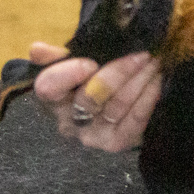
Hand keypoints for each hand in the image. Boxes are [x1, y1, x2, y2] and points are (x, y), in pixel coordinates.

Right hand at [30, 41, 161, 152]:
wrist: (104, 112)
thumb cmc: (83, 82)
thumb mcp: (69, 66)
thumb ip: (55, 58)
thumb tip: (37, 50)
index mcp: (52, 98)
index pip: (49, 89)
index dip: (68, 75)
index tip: (90, 62)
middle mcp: (69, 121)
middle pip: (91, 97)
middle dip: (118, 72)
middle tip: (141, 52)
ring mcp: (94, 135)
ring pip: (117, 105)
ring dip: (139, 79)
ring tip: (153, 60)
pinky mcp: (116, 143)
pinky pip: (135, 120)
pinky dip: (147, 98)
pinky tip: (156, 80)